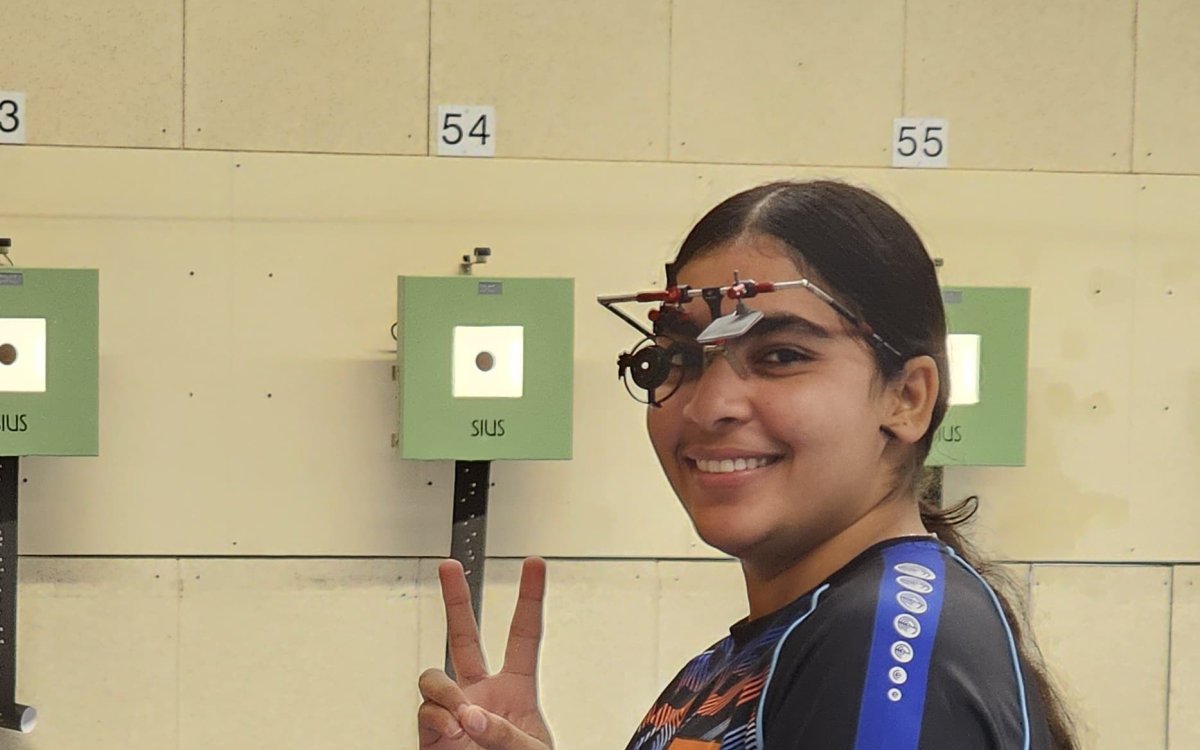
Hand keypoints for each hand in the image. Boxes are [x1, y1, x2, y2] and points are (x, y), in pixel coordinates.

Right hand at [418, 557, 552, 749]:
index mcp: (518, 690)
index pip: (524, 635)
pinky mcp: (432, 737)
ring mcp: (455, 713)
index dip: (530, 597)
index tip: (535, 563)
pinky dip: (437, 718)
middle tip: (448, 566)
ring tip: (463, 715)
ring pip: (434, 676)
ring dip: (445, 689)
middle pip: (465, 636)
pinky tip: (453, 732)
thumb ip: (505, 730)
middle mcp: (482, 694)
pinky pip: (425, 712)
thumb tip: (470, 715)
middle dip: (455, 599)